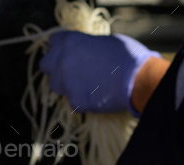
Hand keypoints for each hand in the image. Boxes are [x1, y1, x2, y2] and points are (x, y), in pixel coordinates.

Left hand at [39, 31, 160, 115]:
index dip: (61, 49)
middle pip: (46, 65)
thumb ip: (87, 48)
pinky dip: (83, 102)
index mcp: (70, 41)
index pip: (53, 43)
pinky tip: (97, 98)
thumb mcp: (104, 42)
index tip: (68, 54)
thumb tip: (87, 55)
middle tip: (71, 73)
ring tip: (85, 87)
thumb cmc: (126, 56)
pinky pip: (74, 103)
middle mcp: (63, 61)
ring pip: (56, 87)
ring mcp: (67, 83)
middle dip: (56, 68)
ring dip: (67, 86)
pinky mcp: (76, 102)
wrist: (137, 79)